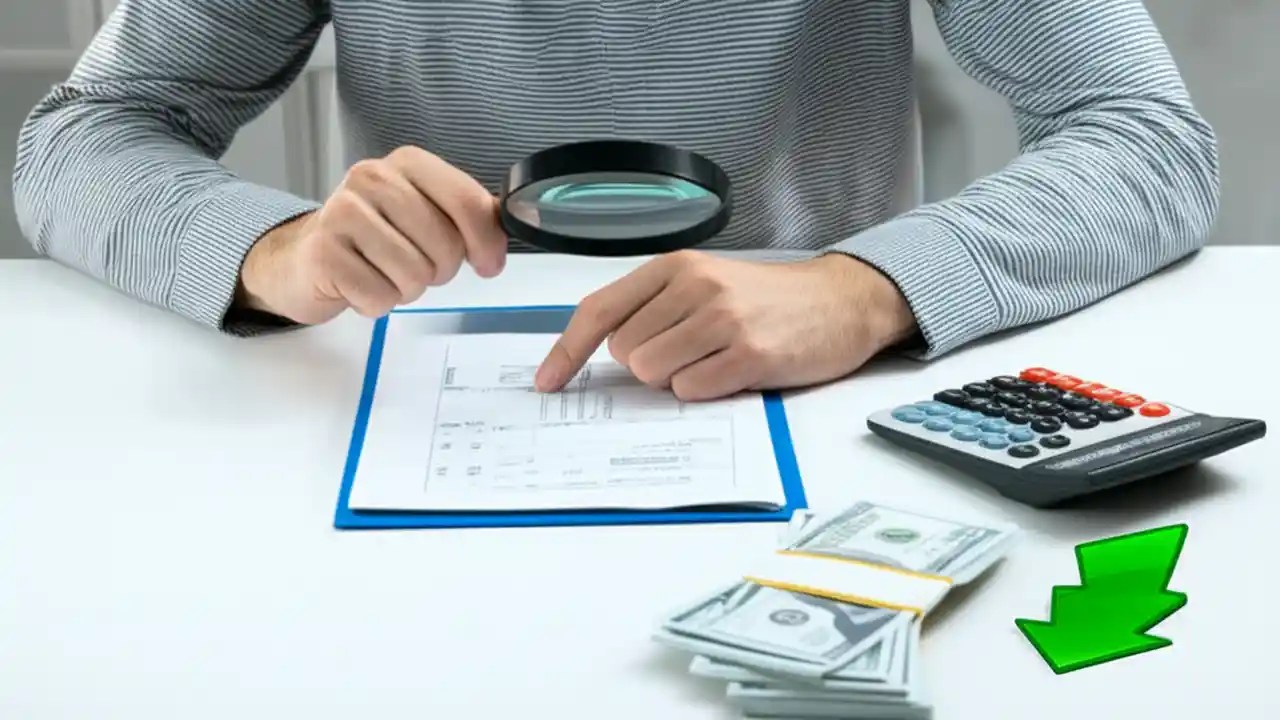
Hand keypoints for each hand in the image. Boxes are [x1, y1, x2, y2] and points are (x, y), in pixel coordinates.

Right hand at [236, 146, 506, 323]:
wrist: (305, 257)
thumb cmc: (376, 238)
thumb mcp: (425, 213)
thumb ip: (467, 216)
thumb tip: (506, 231)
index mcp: (407, 164)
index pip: (467, 202)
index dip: (487, 242)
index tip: (488, 264)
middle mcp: (372, 179)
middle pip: (445, 245)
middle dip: (440, 270)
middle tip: (416, 266)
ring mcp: (342, 213)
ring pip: (415, 275)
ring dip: (406, 288)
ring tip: (383, 272)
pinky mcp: (323, 253)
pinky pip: (381, 297)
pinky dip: (377, 303)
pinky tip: (360, 284)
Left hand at [533, 251, 917, 400]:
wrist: (840, 302)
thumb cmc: (767, 299)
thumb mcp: (706, 283)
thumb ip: (655, 307)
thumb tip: (601, 351)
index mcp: (676, 267)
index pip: (600, 310)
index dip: (566, 350)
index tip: (548, 381)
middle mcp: (696, 287)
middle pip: (626, 352)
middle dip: (648, 364)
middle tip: (691, 351)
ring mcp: (723, 319)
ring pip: (654, 374)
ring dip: (677, 379)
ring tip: (714, 359)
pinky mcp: (750, 354)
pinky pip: (692, 390)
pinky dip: (705, 391)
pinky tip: (733, 371)